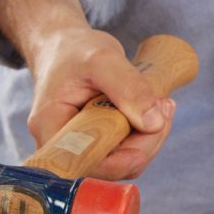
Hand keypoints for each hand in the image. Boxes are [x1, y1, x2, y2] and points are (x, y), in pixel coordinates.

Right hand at [0, 0, 172, 179]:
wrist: (66, 47)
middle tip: (163, 105)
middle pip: (112, 166)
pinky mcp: (100, 142)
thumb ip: (128, 88)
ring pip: (126, 160)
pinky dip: (148, 132)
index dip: (120, 162)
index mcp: (51, 128)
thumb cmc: (75, 51)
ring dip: (151, 136)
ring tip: (161, 102)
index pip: (85, 165)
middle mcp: (63, 146)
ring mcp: (83, 146)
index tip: (148, 134)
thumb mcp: (102, 60)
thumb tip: (154, 123)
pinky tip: (157, 107)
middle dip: (146, 141)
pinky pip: (129, 149)